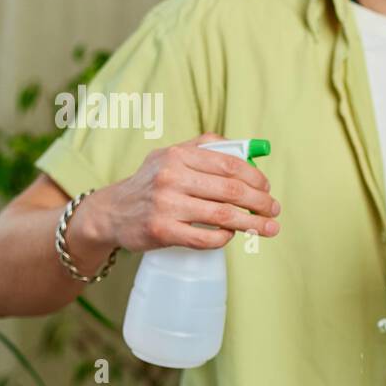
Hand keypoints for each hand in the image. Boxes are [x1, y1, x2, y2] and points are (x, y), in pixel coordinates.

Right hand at [76, 133, 280, 253]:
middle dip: (260, 202)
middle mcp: (171, 177)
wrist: (111, 212)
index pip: (230, 164)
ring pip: (223, 216)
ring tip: (268, 228)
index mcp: (178, 155)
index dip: (256, 178)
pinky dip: (225, 238)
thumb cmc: (150, 183)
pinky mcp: (162, 231)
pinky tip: (232, 235)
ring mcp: (166, 205)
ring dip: (252, 224)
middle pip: (232, 191)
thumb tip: (248, 151)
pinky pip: (205, 238)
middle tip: (274, 210)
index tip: (267, 188)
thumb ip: (205, 147)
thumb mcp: (170, 155)